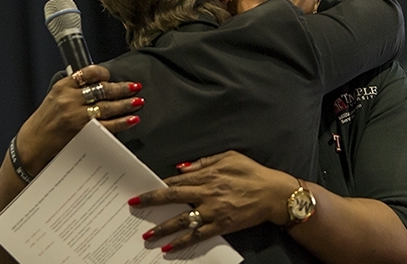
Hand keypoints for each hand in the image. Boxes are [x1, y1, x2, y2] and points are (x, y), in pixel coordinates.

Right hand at [16, 64, 143, 174]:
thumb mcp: (55, 98)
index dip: (104, 73)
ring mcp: (76, 116)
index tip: (112, 76)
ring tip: (138, 102)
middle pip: (102, 90)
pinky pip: (107, 125)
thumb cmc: (45, 121)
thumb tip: (100, 83)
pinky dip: (122, 122)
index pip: (88, 73)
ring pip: (107, 107)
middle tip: (136, 86)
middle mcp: (69, 99)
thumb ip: (74, 90)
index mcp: (62, 86)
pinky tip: (132, 119)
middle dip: (122, 88)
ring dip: (126, 104)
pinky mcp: (82, 131)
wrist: (33, 144)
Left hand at [128, 150, 298, 251]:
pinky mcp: (221, 225)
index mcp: (207, 175)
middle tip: (133, 205)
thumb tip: (181, 168)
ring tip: (146, 236)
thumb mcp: (229, 157)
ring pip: (181, 220)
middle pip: (172, 197)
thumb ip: (204, 162)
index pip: (177, 180)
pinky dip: (182, 243)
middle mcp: (206, 193)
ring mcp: (213, 211)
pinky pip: (197, 236)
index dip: (159, 184)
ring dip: (162, 228)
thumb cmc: (253, 172)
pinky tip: (168, 248)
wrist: (274, 194)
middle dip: (150, 201)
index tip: (143, 187)